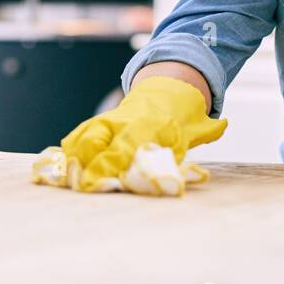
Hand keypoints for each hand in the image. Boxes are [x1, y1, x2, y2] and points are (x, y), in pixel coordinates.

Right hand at [55, 76, 225, 192]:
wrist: (164, 93)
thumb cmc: (182, 117)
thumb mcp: (197, 124)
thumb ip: (208, 129)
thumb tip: (222, 124)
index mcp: (149, 125)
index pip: (125, 147)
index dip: (112, 166)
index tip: (102, 184)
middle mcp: (124, 122)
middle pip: (97, 145)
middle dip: (88, 169)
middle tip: (81, 190)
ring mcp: (109, 122)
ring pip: (83, 139)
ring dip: (74, 161)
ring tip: (67, 183)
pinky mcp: (98, 124)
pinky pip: (78, 137)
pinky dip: (69, 152)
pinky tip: (61, 170)